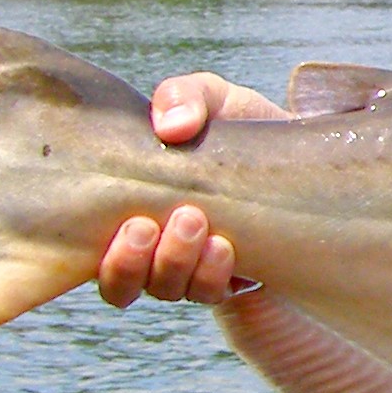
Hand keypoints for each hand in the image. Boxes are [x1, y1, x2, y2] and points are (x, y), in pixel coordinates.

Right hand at [97, 72, 287, 306]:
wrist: (299, 149)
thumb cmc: (237, 126)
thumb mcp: (210, 98)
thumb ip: (183, 97)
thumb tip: (172, 125)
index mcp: (129, 213)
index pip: (92, 257)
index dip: (105, 256)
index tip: (133, 222)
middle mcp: (154, 251)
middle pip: (124, 286)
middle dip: (138, 261)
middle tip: (161, 221)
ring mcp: (194, 270)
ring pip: (173, 291)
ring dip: (180, 264)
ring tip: (200, 224)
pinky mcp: (236, 279)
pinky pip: (216, 295)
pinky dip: (215, 276)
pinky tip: (227, 248)